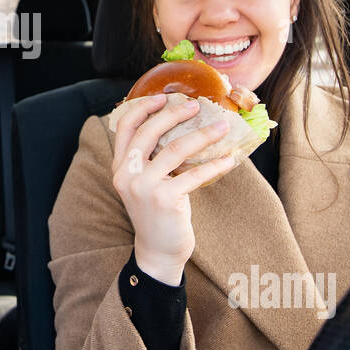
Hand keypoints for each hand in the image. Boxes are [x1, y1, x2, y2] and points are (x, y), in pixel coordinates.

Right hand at [109, 93, 235, 284]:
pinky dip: (215, 165)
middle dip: (174, 114)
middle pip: (149, 132)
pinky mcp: (165, 199)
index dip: (143, 108)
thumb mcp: (144, 183)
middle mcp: (127, 174)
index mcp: (120, 167)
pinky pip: (194, 174)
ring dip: (202, 135)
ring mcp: (145, 187)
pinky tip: (229, 161)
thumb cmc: (156, 213)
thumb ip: (150, 159)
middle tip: (196, 106)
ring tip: (221, 127)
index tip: (163, 97)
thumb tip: (180, 128)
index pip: (124, 127)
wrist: (158, 251)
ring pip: (175, 149)